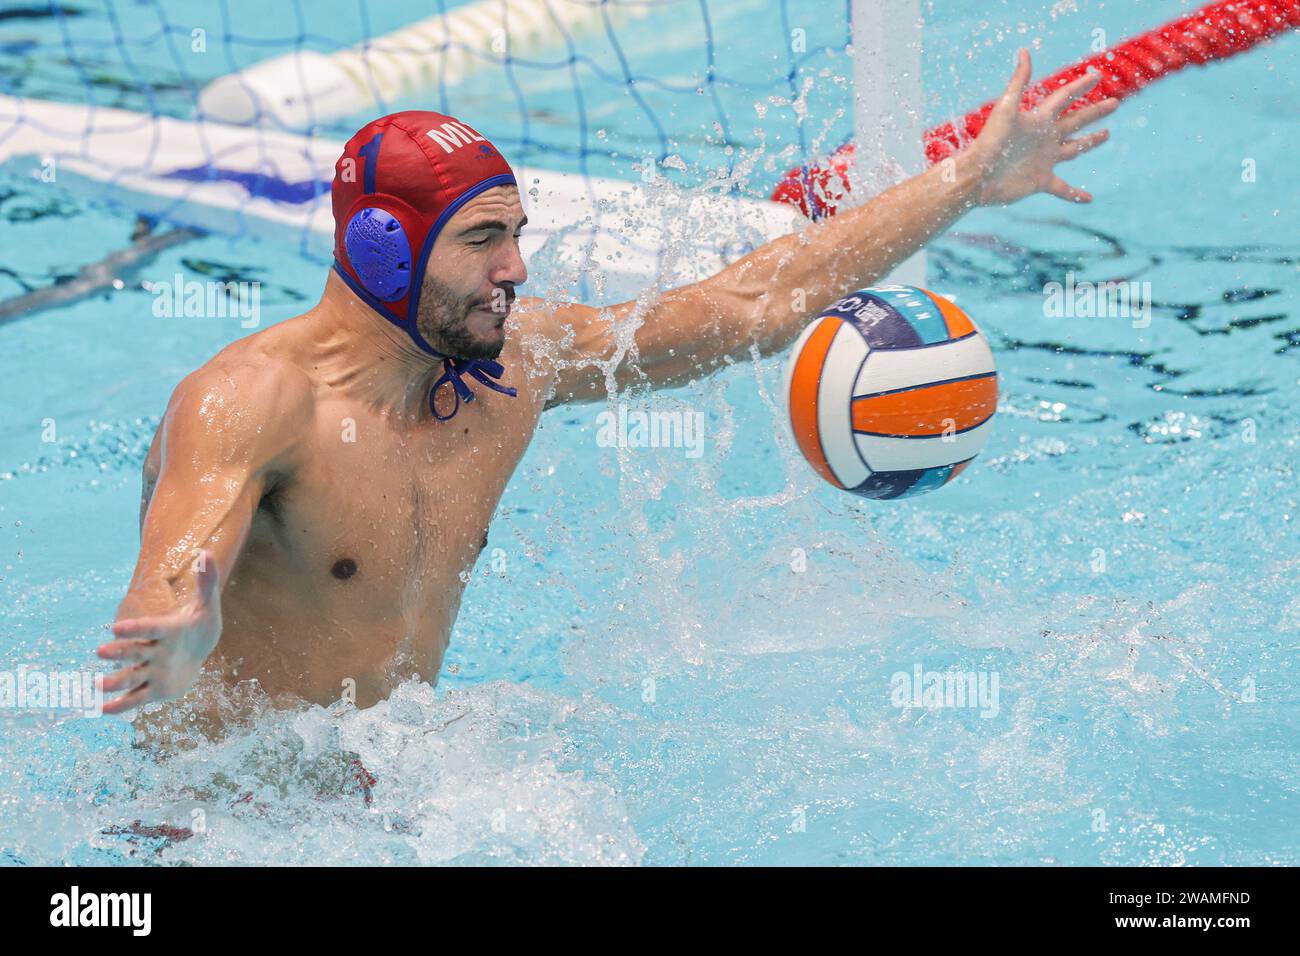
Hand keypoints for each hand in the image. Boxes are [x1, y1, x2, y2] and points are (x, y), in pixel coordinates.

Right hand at [97, 551, 221, 714]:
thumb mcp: (208, 606)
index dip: (135, 628)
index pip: (149, 628)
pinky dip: (121, 705)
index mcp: (165, 630)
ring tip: (97, 687)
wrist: (198, 653)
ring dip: (115, 681)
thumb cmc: (199, 628)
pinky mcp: (153, 690)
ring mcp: (151, 671)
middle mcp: (153, 651)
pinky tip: (103, 711)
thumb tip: (206, 553)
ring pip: (130, 676)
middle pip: (133, 652)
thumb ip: (206, 583)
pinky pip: (135, 698)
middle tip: (100, 652)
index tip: (116, 627)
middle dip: (118, 652)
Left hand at [970, 48, 1118, 206]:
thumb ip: (1018, 81)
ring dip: (1090, 142)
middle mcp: (1044, 139)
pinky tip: (1089, 199)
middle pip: (1075, 122)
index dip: (1080, 86)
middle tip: (1114, 103)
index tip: (1096, 77)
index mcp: (1038, 120)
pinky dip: (1075, 194)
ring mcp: (1044, 160)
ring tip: (1106, 135)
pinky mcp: (1040, 181)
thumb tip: (1025, 51)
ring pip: (1074, 149)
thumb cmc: (990, 141)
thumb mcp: (1006, 107)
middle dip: (1094, 112)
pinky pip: (1063, 188)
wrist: (978, 175)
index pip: (1064, 98)